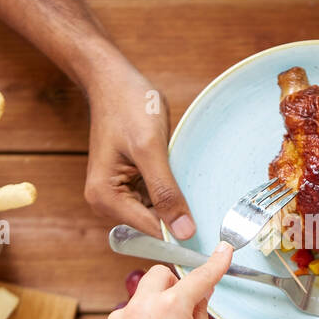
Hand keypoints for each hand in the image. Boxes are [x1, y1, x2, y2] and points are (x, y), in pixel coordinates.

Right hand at [84, 58, 194, 238]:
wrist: (114, 82)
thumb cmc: (128, 107)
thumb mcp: (150, 149)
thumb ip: (165, 191)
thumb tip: (183, 232)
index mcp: (105, 198)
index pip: (150, 232)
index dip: (181, 234)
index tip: (213, 236)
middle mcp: (106, 202)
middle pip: (153, 226)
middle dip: (178, 218)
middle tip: (207, 205)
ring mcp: (117, 194)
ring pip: (157, 215)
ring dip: (176, 204)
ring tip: (192, 182)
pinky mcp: (128, 185)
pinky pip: (156, 200)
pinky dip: (171, 192)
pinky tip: (181, 175)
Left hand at [89, 244, 231, 318]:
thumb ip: (202, 317)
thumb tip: (198, 297)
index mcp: (170, 308)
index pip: (198, 277)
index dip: (215, 263)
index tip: (224, 250)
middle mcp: (138, 307)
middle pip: (159, 276)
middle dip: (173, 286)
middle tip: (185, 311)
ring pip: (139, 302)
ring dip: (152, 314)